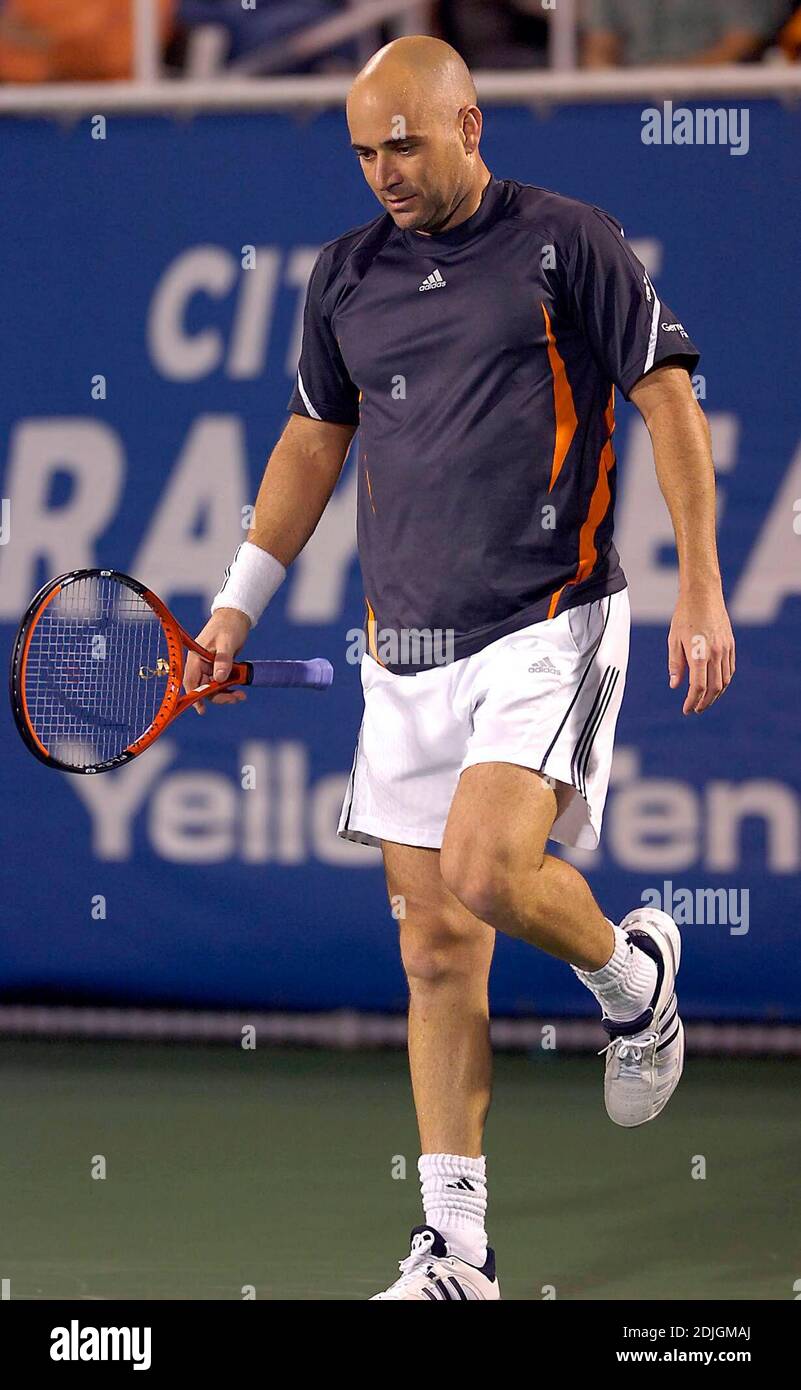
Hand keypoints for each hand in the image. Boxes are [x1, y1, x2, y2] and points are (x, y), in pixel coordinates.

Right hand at [184, 608, 251, 714]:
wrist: (237, 616)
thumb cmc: (228, 626)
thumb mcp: (226, 642)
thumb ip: (223, 660)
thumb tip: (220, 679)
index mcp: (196, 659)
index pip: (191, 682)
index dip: (194, 697)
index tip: (201, 710)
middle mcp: (200, 665)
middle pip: (204, 688)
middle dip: (219, 696)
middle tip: (236, 698)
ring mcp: (210, 667)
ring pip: (214, 688)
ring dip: (226, 694)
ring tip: (241, 695)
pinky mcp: (219, 667)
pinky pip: (222, 682)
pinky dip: (230, 687)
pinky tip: (240, 689)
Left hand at [668, 587, 734, 714]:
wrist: (703, 595)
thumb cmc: (684, 616)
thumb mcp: (674, 640)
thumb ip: (676, 664)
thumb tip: (675, 686)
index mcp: (699, 654)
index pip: (698, 687)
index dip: (692, 701)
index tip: (686, 709)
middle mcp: (715, 654)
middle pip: (713, 688)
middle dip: (705, 702)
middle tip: (695, 709)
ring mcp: (725, 649)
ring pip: (725, 680)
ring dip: (716, 694)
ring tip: (705, 701)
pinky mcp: (730, 644)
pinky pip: (730, 669)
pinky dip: (724, 681)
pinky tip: (716, 685)